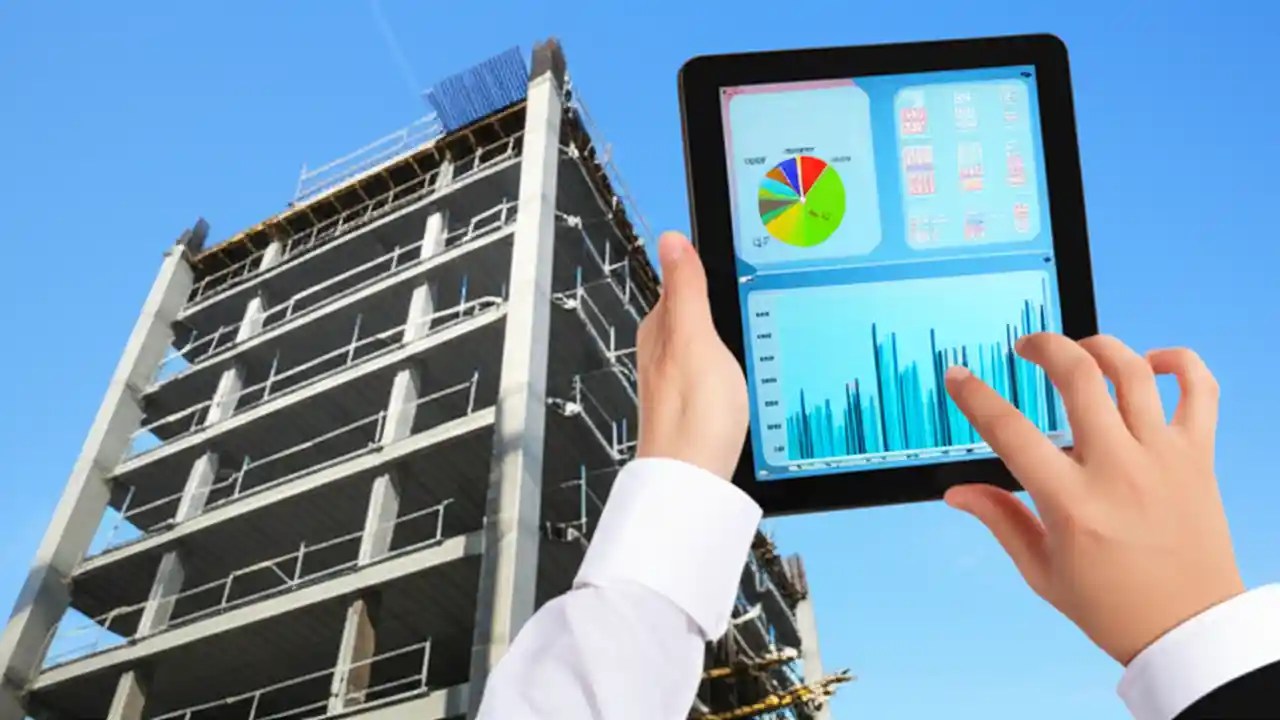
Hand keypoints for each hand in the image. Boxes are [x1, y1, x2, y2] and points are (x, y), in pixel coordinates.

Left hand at [635, 231, 747, 479]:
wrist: (695, 482)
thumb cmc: (692, 419)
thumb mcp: (694, 339)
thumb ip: (686, 289)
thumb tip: (672, 238)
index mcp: (661, 327)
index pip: (686, 278)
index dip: (713, 267)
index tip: (745, 257)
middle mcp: (667, 350)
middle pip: (702, 310)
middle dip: (727, 300)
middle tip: (759, 289)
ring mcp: (683, 377)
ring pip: (713, 340)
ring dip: (734, 332)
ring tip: (756, 326)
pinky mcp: (700, 402)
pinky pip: (720, 368)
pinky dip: (737, 362)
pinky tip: (751, 369)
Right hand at [944, 333, 1243, 664]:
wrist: (1188, 631)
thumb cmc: (1113, 607)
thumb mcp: (1042, 571)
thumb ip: (999, 520)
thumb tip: (956, 492)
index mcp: (1072, 503)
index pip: (1010, 431)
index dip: (975, 396)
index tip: (958, 376)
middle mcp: (1119, 471)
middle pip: (1079, 377)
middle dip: (1044, 346)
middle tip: (1027, 347)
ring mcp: (1163, 459)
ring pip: (1134, 371)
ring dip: (1100, 346)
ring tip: (1081, 351)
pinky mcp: (1199, 457)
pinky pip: (1200, 390)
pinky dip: (1180, 363)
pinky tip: (1153, 363)